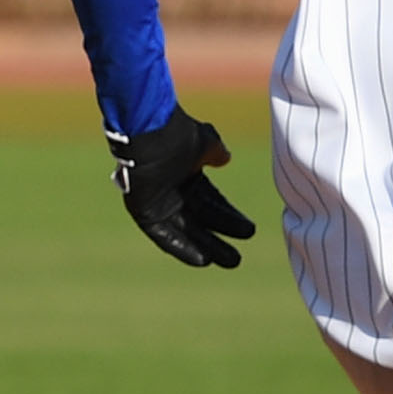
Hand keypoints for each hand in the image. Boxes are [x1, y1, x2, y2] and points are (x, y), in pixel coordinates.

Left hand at [111, 109, 257, 268]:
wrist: (150, 131)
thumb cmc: (177, 132)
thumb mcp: (205, 142)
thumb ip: (215, 152)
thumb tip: (226, 158)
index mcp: (187, 175)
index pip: (212, 202)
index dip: (229, 217)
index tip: (248, 230)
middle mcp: (173, 191)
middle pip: (201, 221)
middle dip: (219, 239)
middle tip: (237, 258)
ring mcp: (158, 202)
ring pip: (186, 231)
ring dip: (205, 247)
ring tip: (229, 262)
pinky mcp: (144, 212)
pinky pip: (164, 235)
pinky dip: (181, 247)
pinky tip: (203, 260)